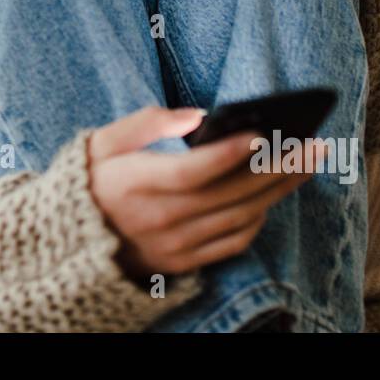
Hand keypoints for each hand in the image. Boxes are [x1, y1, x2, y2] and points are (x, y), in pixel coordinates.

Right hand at [87, 105, 321, 281]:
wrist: (68, 242)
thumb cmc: (92, 180)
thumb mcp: (102, 142)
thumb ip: (147, 124)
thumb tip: (196, 117)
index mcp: (133, 185)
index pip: (190, 172)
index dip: (227, 154)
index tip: (261, 133)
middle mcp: (159, 220)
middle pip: (229, 194)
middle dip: (276, 167)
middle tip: (312, 143)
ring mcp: (175, 246)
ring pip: (241, 217)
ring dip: (279, 190)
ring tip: (306, 162)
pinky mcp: (186, 262)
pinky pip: (234, 241)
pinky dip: (259, 217)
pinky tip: (274, 194)